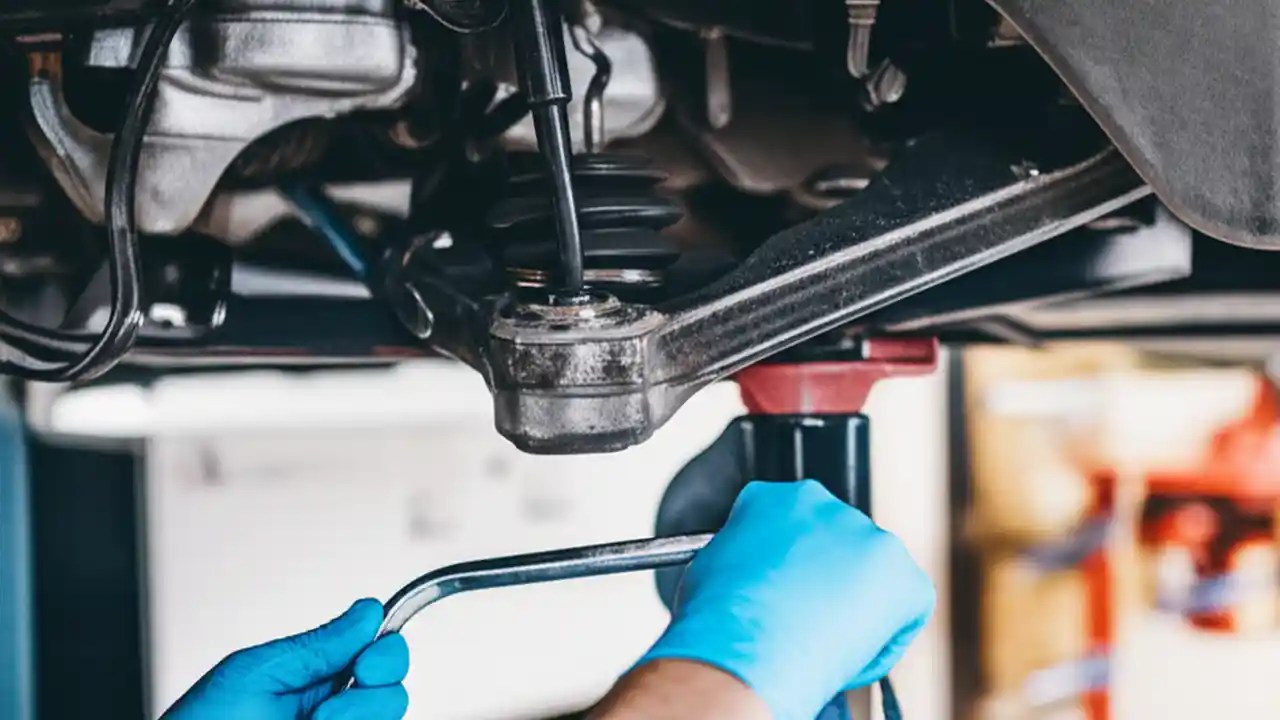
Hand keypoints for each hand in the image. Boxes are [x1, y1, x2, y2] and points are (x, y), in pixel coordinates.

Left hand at [160, 599, 409, 719]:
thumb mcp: (254, 675)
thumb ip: (316, 646)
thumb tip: (368, 611)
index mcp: (311, 678)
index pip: (379, 652)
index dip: (386, 651)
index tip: (365, 662)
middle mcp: (328, 711)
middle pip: (394, 690)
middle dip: (374, 691)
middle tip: (330, 704)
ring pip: (391, 714)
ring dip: (357, 717)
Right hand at [639, 480, 934, 719]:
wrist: (746, 645)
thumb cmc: (721, 616)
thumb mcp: (712, 564)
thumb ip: (744, 554)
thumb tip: (750, 573)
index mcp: (776, 497)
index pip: (794, 524)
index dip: (789, 563)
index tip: (785, 587)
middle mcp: (826, 506)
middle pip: (838, 543)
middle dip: (828, 578)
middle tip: (810, 617)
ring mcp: (869, 538)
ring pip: (874, 574)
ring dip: (857, 604)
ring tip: (826, 640)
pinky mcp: (905, 577)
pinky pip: (905, 609)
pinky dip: (885, 638)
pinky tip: (852, 654)